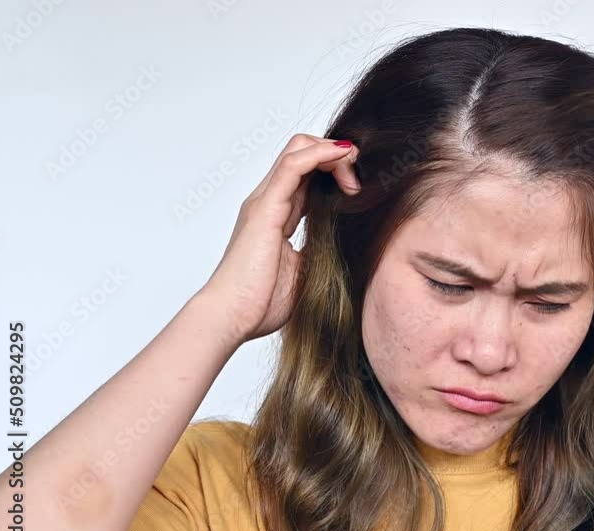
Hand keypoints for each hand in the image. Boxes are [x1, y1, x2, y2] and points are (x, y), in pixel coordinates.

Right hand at [199, 134, 360, 345]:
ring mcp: (265, 201)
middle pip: (303, 152)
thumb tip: (345, 247)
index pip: (307, 174)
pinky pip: (293, 165)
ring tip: (355, 171)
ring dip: (334, 153)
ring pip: (298, 150)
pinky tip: (343, 155)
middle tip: (359, 181)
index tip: (361, 188)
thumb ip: (320, 252)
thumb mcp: (305, 271)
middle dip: (337, 156)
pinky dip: (321, 153)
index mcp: (278, 215)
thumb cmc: (261, 303)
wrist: (232, 317)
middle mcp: (270, 201)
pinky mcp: (266, 208)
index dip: (336, 169)